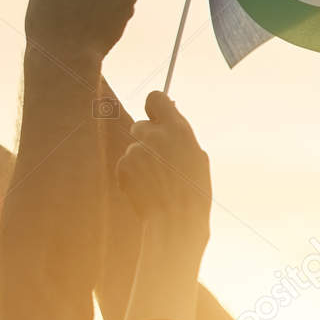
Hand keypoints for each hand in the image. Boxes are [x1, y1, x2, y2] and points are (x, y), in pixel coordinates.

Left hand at [117, 92, 210, 264]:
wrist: (176, 220)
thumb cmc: (193, 192)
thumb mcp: (196, 158)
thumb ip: (180, 135)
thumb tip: (169, 118)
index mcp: (177, 129)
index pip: (155, 98)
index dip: (155, 107)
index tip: (156, 115)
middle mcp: (154, 135)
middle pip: (140, 126)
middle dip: (146, 139)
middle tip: (158, 160)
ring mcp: (136, 150)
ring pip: (133, 149)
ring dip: (140, 161)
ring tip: (156, 182)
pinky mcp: (123, 166)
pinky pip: (124, 165)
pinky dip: (131, 176)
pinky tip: (146, 189)